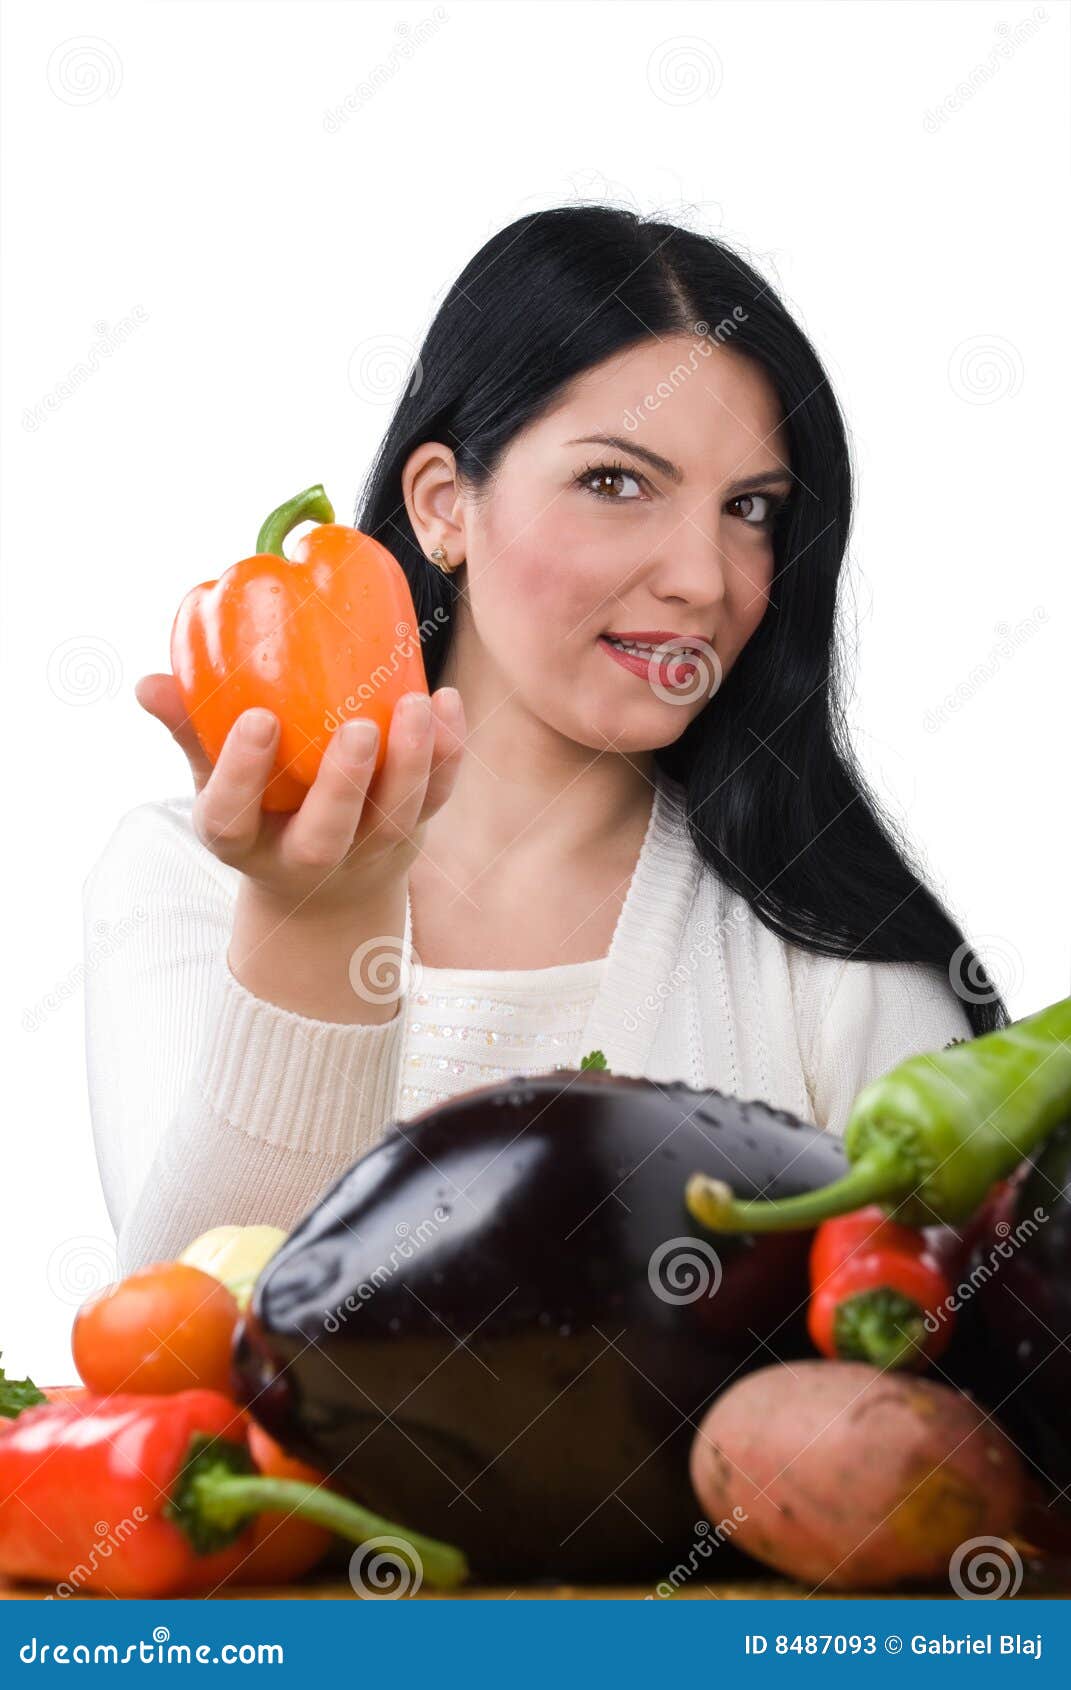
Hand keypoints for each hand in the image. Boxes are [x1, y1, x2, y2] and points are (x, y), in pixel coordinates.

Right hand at [135, 674, 464, 916]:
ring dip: (412, 763)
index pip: (232, 820)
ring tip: (417, 703)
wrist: (328, 888)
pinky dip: (449, 755)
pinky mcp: (413, 832)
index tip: (257, 720)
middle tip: (358, 727)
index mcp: (244, 842)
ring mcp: (366, 851)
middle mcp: (308, 857)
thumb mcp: (216, 783)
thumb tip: (148, 682)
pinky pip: (437, 798)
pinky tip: (449, 703)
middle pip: (327, 835)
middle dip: (344, 783)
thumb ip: (191, 732)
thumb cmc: (262, 811)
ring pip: (394, 819)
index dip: (242, 773)